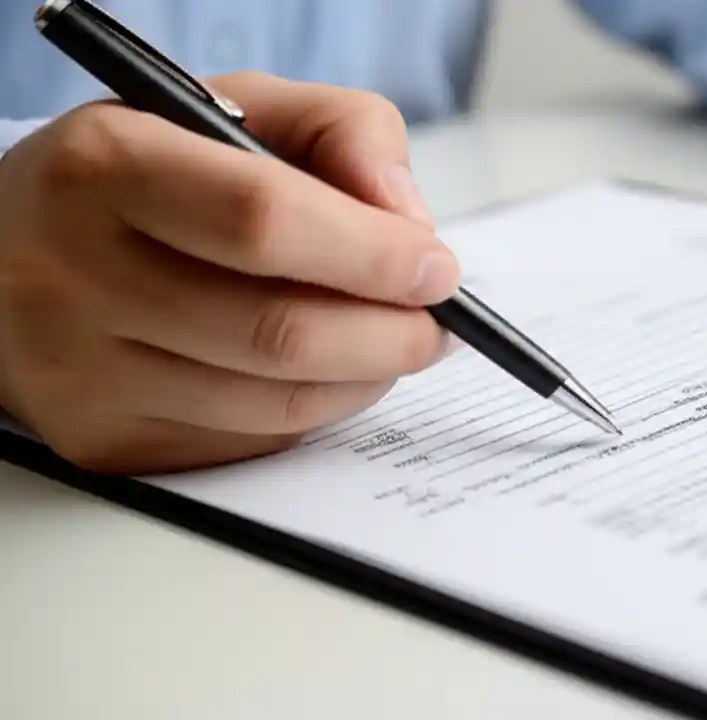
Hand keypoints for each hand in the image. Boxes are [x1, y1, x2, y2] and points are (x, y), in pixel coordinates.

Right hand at [0, 72, 458, 473]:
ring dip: (365, 378)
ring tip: (391, 342)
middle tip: (435, 321)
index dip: (371, 254)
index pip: (263, 220)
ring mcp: (81, 371)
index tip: (435, 267)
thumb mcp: (241, 111)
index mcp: (106, 165)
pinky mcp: (102, 439)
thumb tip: (411, 225)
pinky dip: (314, 411)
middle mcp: (75, 274)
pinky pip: (250, 442)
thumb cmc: (152, 172)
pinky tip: (324, 372)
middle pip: (277, 331)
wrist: (15, 248)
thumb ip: (346, 133)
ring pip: (274, 404)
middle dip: (390, 334)